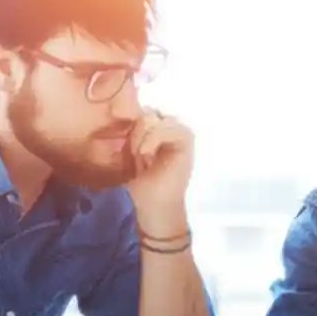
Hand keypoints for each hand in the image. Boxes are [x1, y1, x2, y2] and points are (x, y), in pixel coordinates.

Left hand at [124, 108, 194, 226]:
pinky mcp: (186, 139)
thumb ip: (135, 130)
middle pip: (146, 111)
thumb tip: (132, 110)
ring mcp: (181, 132)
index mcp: (158, 128)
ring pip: (154, 117)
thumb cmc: (141, 181)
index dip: (131, 127)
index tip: (129, 152)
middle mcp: (171, 127)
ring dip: (142, 137)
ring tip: (142, 157)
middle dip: (135, 132)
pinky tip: (148, 156)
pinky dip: (152, 139)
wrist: (154, 204)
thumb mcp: (132, 150)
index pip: (142, 110)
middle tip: (136, 156)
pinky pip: (165, 127)